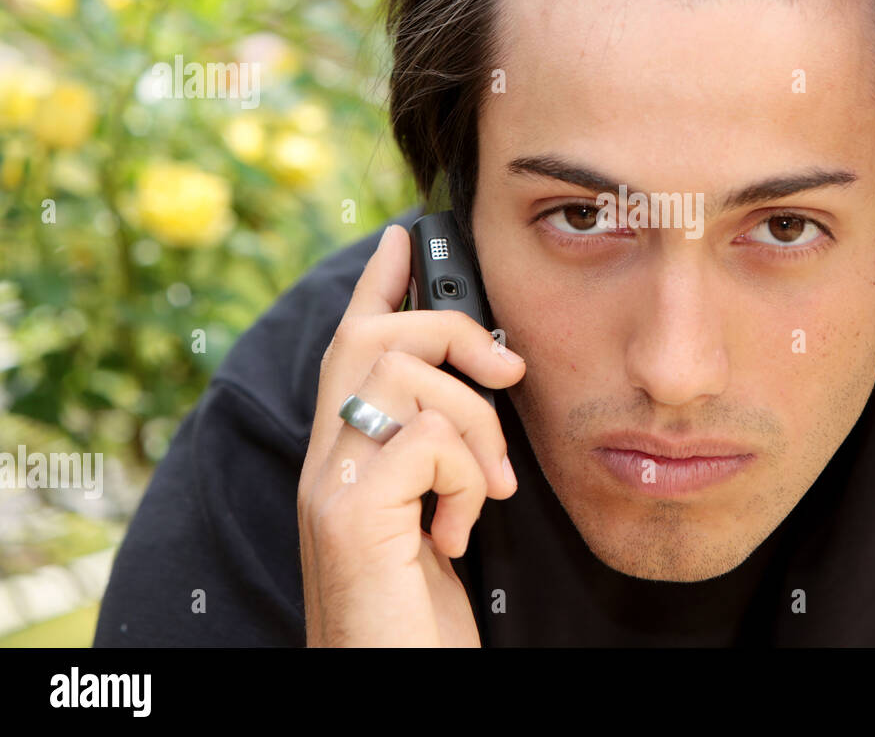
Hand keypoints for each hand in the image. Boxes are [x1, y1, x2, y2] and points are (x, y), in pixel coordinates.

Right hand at [297, 224, 525, 646]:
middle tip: (504, 371)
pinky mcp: (351, 515)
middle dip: (451, 329)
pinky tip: (458, 531)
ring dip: (478, 429)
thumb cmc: (420, 616)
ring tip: (487, 493)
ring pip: (409, 374)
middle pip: (375, 335)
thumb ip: (440, 458)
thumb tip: (486, 394)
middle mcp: (325, 461)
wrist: (396, 686)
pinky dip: (467, 480)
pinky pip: (428, 439)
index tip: (402, 234)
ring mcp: (331, 485)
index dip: (378, 283)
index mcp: (349, 457)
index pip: (352, 343)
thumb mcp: (439, 517)